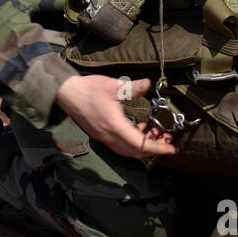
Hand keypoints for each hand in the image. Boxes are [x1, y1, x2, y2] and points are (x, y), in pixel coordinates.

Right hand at [55, 76, 176, 159]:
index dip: (157, 149)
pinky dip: (133, 142)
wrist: (66, 93)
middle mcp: (109, 136)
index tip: (171, 149)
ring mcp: (104, 137)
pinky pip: (120, 146)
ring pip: (128, 151)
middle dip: (153, 149)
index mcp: (114, 126)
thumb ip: (132, 87)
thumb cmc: (88, 89)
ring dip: (143, 147)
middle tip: (167, 140)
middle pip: (135, 152)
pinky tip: (138, 127)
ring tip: (155, 134)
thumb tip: (148, 84)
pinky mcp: (100, 135)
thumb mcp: (113, 85)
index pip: (139, 144)